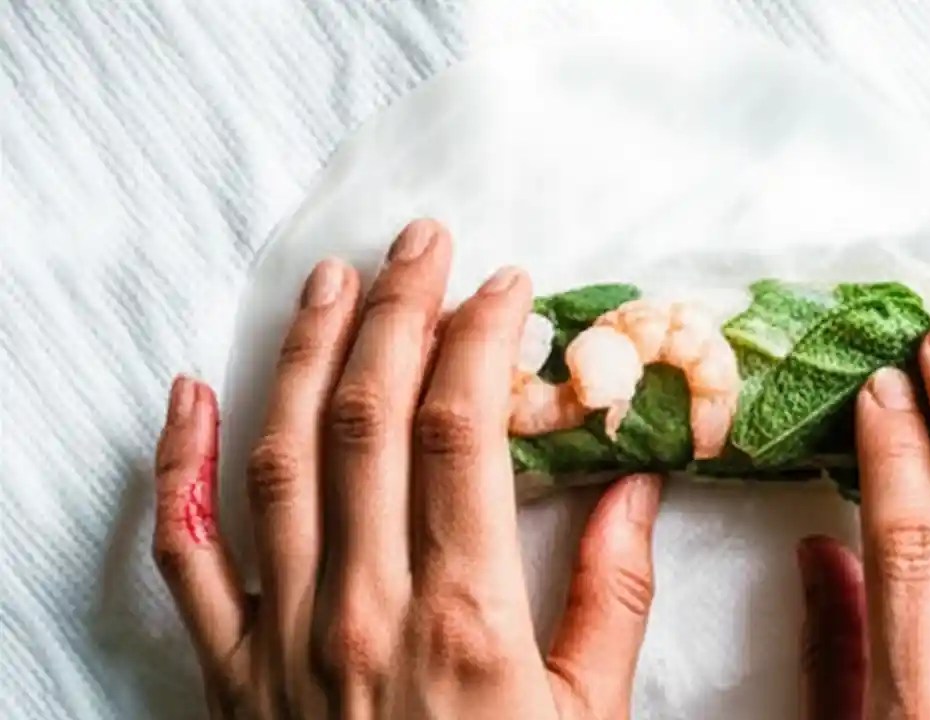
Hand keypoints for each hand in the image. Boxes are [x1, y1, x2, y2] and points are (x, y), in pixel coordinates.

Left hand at [152, 219, 661, 718]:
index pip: (462, 430)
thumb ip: (615, 598)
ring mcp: (284, 634)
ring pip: (280, 456)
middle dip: (398, 311)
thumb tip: (640, 486)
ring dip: (307, 355)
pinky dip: (178, 465)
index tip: (505, 287)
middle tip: (421, 242)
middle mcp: (362, 607)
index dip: (479, 338)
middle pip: (371, 418)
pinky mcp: (231, 669)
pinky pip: (186, 551)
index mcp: (464, 617)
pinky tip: (188, 393)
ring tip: (332, 282)